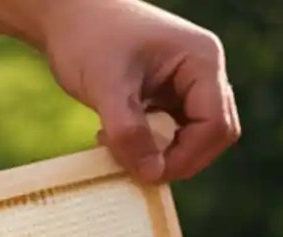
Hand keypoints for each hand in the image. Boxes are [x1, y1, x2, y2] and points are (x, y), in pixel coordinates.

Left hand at [39, 0, 239, 181]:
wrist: (67, 15)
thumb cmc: (87, 38)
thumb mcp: (106, 87)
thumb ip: (128, 132)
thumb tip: (152, 174)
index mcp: (202, 61)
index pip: (215, 125)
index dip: (186, 157)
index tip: (147, 173)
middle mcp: (203, 71)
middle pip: (214, 134)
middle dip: (179, 159)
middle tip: (136, 168)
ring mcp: (187, 82)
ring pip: (193, 136)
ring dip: (162, 154)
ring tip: (119, 146)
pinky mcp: (167, 94)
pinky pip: (172, 131)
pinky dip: (149, 144)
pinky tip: (116, 138)